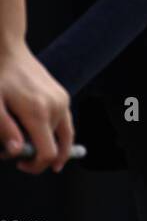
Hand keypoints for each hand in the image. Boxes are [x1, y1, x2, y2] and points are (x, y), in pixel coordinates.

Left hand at [0, 38, 74, 174]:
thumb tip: (17, 152)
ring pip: (62, 137)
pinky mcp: (63, 97)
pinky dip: (54, 134)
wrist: (9, 53)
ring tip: (25, 137)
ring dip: (47, 144)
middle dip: (37, 155)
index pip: (48, 153)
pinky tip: (38, 131)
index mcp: (38, 112)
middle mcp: (56, 107)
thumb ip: (5, 131)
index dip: (36, 167)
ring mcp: (62, 101)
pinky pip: (65, 125)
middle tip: (15, 148)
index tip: (20, 165)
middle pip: (55, 147)